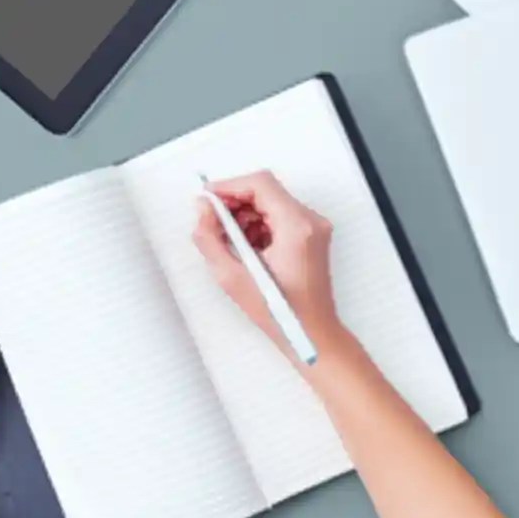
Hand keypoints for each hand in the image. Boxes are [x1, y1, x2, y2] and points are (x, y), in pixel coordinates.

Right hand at [192, 171, 345, 358]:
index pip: (260, 184)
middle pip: (266, 190)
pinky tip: (247, 249)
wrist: (311, 332)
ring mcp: (314, 227)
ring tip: (230, 242)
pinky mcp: (311, 235)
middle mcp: (310, 221)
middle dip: (235, 202)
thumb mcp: (231, 276)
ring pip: (271, 202)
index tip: (208, 199)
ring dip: (246, 215)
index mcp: (296, 227)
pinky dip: (258, 225)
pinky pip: (279, 216)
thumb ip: (209, 238)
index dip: (229, 186)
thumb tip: (203, 209)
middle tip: (213, 222)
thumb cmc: (279, 312)